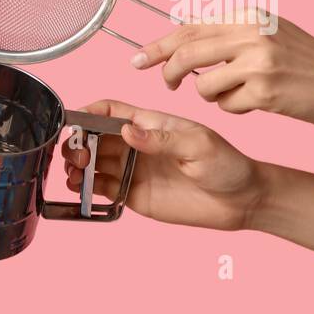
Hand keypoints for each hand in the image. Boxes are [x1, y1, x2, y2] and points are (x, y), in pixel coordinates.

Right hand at [61, 100, 266, 230]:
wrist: (241, 202)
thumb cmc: (227, 165)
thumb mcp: (198, 145)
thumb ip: (161, 139)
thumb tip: (127, 130)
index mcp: (149, 124)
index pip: (109, 111)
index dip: (87, 113)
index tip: (73, 122)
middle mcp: (135, 145)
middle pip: (92, 137)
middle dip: (76, 142)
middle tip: (77, 154)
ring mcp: (131, 170)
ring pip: (91, 162)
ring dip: (76, 165)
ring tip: (74, 172)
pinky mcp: (131, 194)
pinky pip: (99, 188)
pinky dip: (83, 187)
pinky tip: (78, 188)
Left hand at [129, 10, 313, 129]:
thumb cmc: (304, 63)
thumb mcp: (268, 32)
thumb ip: (228, 31)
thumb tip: (181, 32)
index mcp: (249, 16)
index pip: (188, 29)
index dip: (158, 46)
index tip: (136, 60)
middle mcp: (251, 34)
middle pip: (185, 54)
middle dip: (167, 73)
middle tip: (167, 86)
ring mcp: (257, 62)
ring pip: (202, 85)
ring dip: (211, 95)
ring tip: (235, 93)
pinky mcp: (264, 90)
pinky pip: (225, 106)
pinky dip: (234, 109)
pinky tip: (256, 102)